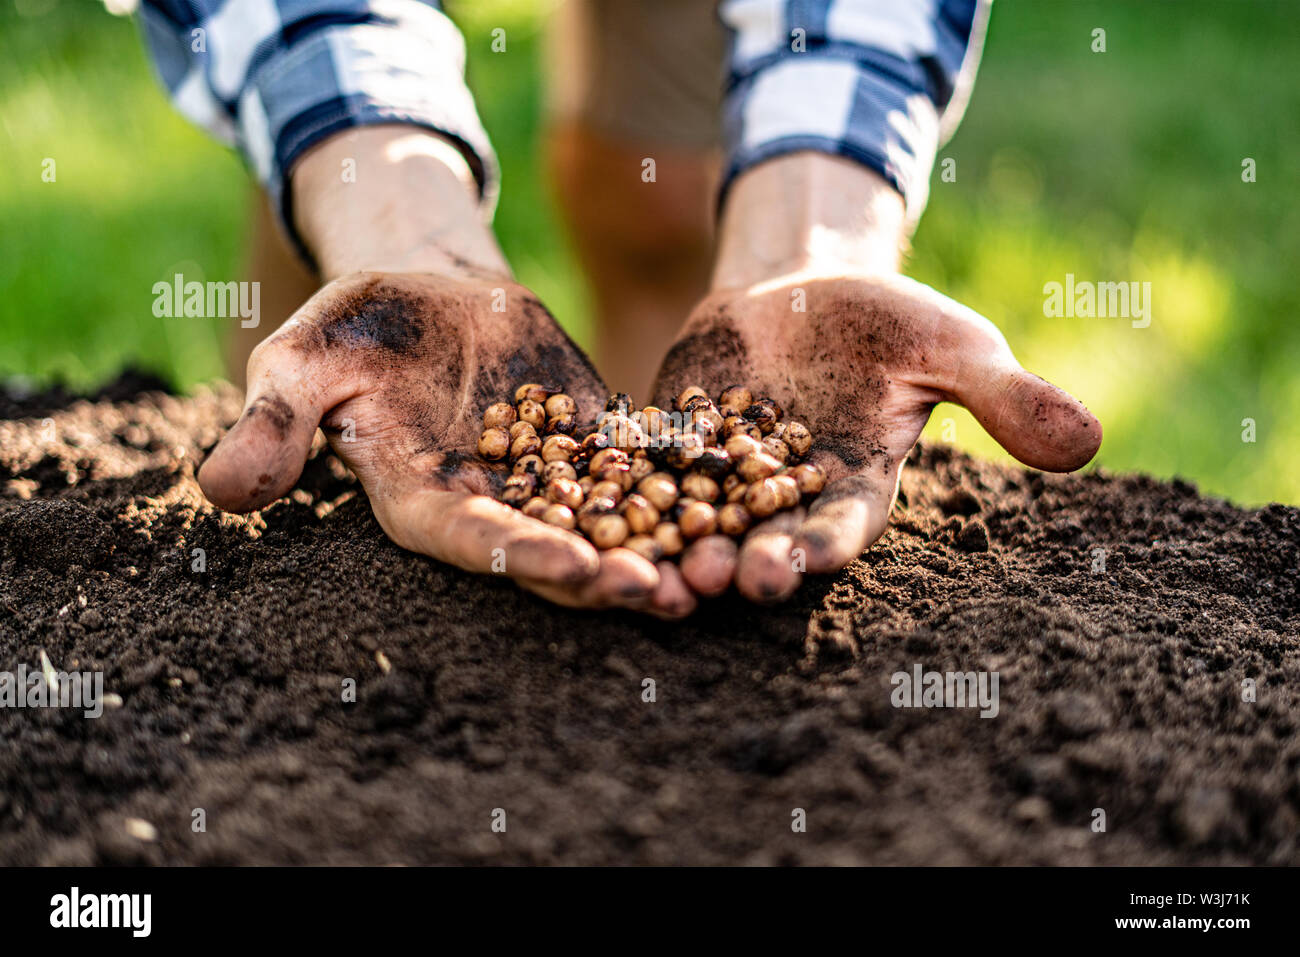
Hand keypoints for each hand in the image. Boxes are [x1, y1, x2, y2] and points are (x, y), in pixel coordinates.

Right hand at [198, 270, 686, 609]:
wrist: (428, 283)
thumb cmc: (355, 321)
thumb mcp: (304, 357)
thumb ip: (276, 422)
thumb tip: (220, 491)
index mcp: (421, 498)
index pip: (473, 540)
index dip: (522, 558)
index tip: (578, 571)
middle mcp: (492, 502)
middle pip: (554, 550)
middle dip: (608, 575)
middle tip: (668, 596)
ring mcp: (548, 478)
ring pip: (609, 523)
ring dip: (661, 550)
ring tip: (716, 572)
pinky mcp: (593, 443)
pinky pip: (643, 468)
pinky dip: (686, 484)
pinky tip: (741, 496)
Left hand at [650, 154, 1101, 603]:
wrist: (806, 283)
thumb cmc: (890, 319)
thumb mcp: (952, 348)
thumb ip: (1006, 398)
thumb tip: (1091, 442)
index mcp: (852, 488)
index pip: (835, 531)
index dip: (812, 550)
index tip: (788, 566)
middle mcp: (782, 499)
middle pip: (756, 540)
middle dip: (733, 564)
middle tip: (705, 582)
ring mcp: (722, 476)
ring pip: (692, 520)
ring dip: (669, 547)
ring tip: (642, 570)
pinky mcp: (671, 444)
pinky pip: (642, 469)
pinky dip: (619, 486)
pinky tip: (582, 498)